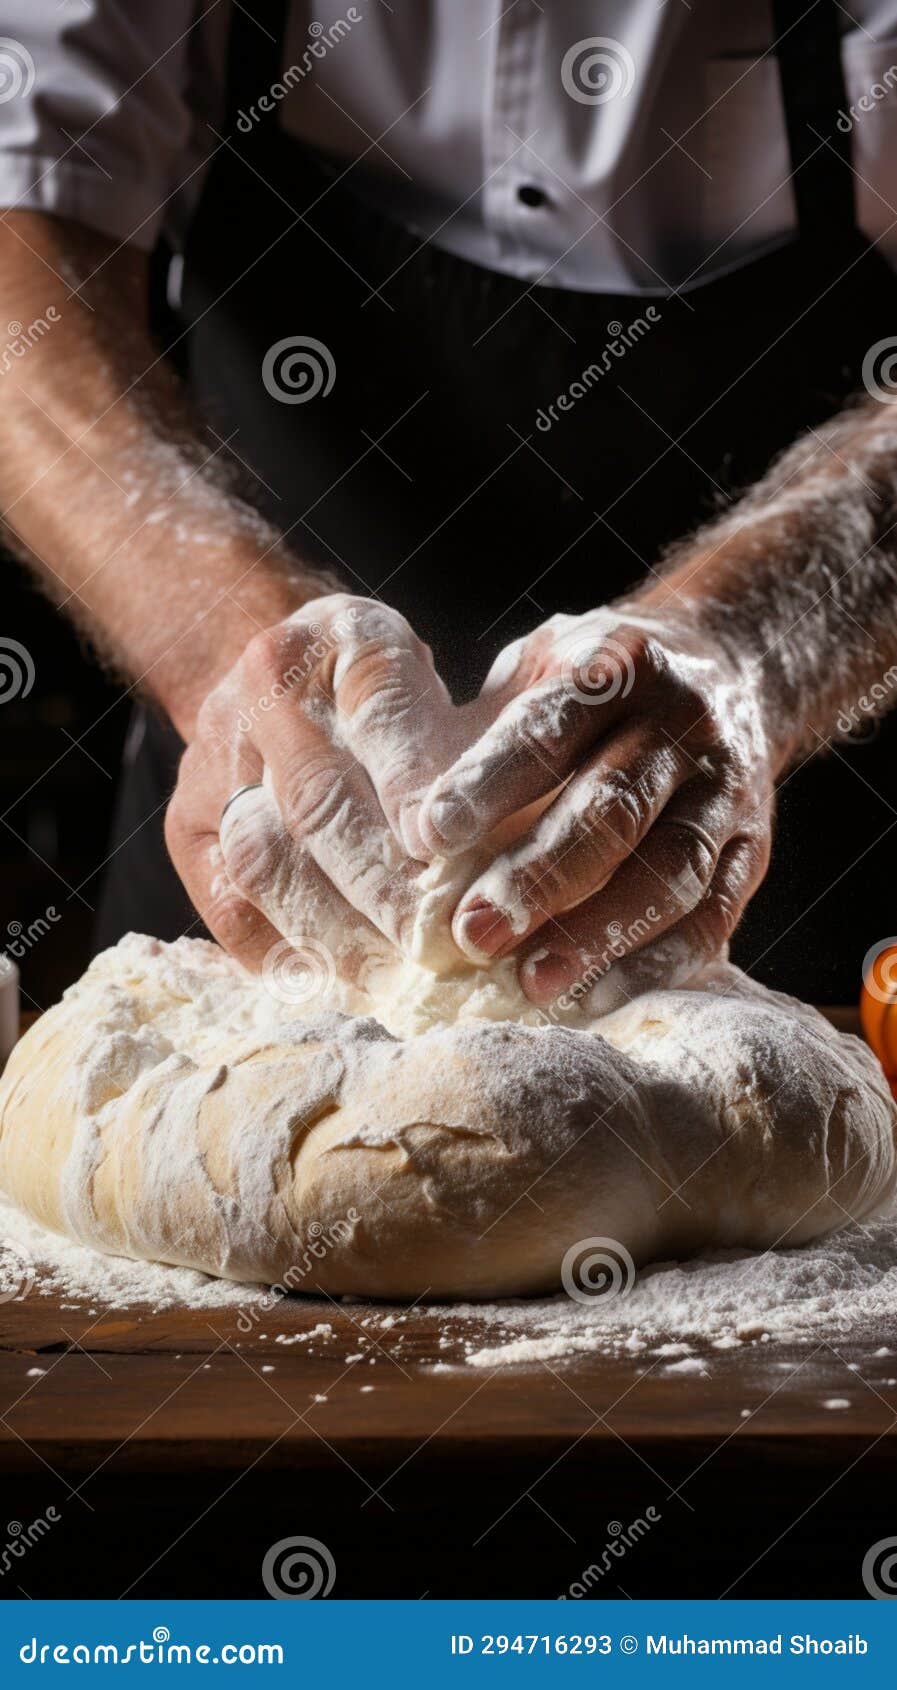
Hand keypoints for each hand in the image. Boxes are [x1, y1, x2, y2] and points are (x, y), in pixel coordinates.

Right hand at [165, 594, 465, 967]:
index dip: (412, 781)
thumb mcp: (460, 695)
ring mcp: (215, 754)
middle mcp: (267, 684)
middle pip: (318, 798)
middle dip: (382, 883)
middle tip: (438, 943)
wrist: (287, 680)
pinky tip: (338, 987)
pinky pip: (228, 904)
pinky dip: (283, 955)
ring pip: (267, 859)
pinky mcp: (188, 824)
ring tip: (395, 979)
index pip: (379, 710)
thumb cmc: (406, 705)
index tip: (444, 845)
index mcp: (348, 636)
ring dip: (334, 930)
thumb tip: (552, 824)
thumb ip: (501, 747)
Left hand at [417, 606, 774, 1009]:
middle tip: (471, 933)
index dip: (487, 783)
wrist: (726, 670)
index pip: (549, 729)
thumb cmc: (592, 688)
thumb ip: (477, 734)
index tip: (425, 838)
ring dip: (599, 932)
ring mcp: (726, 788)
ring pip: (669, 868)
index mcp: (618, 665)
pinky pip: (713, 913)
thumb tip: (401, 825)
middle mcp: (683, 722)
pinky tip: (598, 995)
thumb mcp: (535, 672)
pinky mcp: (754, 847)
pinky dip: (657, 961)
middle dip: (538, 877)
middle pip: (612, 807)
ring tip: (532, 981)